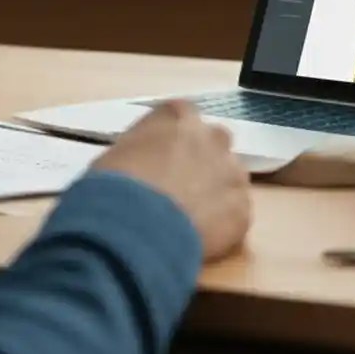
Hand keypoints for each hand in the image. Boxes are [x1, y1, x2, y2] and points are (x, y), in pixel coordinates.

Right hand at [92, 101, 251, 261]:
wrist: (133, 229)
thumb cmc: (112, 188)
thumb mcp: (116, 155)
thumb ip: (142, 150)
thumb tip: (145, 164)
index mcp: (178, 117)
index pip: (182, 115)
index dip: (172, 139)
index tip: (162, 156)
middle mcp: (212, 136)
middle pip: (214, 142)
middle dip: (202, 159)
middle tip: (180, 186)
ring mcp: (232, 172)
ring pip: (230, 177)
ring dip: (215, 191)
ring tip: (190, 218)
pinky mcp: (243, 208)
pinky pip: (235, 213)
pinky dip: (222, 225)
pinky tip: (199, 238)